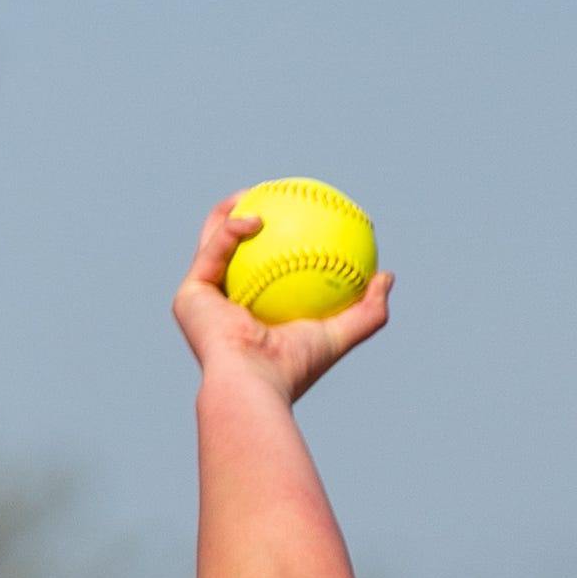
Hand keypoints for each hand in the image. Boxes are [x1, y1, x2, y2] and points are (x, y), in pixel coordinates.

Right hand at [173, 195, 390, 399]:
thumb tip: (387, 277)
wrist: (252, 386)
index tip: (301, 219)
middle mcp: (224, 310)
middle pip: (234, 253)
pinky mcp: (189, 296)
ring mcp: (203, 303)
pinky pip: (212, 251)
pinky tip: (256, 217)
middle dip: (247, 217)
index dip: (280, 243)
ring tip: (257, 191)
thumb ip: (367, 311)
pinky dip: (233, 231)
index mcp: (253, 319)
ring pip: (213, 243)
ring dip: (233, 212)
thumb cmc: (295, 367)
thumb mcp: (339, 336)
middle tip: (274, 196)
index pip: (266, 274)